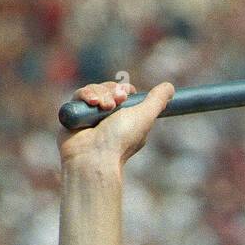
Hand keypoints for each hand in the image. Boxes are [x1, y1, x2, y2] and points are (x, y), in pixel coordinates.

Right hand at [57, 79, 174, 169]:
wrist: (94, 156)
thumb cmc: (121, 140)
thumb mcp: (145, 117)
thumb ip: (157, 101)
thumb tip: (169, 87)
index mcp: (126, 119)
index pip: (124, 93)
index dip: (124, 90)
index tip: (126, 94)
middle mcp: (108, 118)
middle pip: (108, 88)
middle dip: (111, 91)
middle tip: (114, 104)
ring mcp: (91, 117)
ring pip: (94, 90)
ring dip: (100, 94)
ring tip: (103, 107)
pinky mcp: (75, 115)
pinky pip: (79, 95)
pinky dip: (85, 96)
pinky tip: (91, 104)